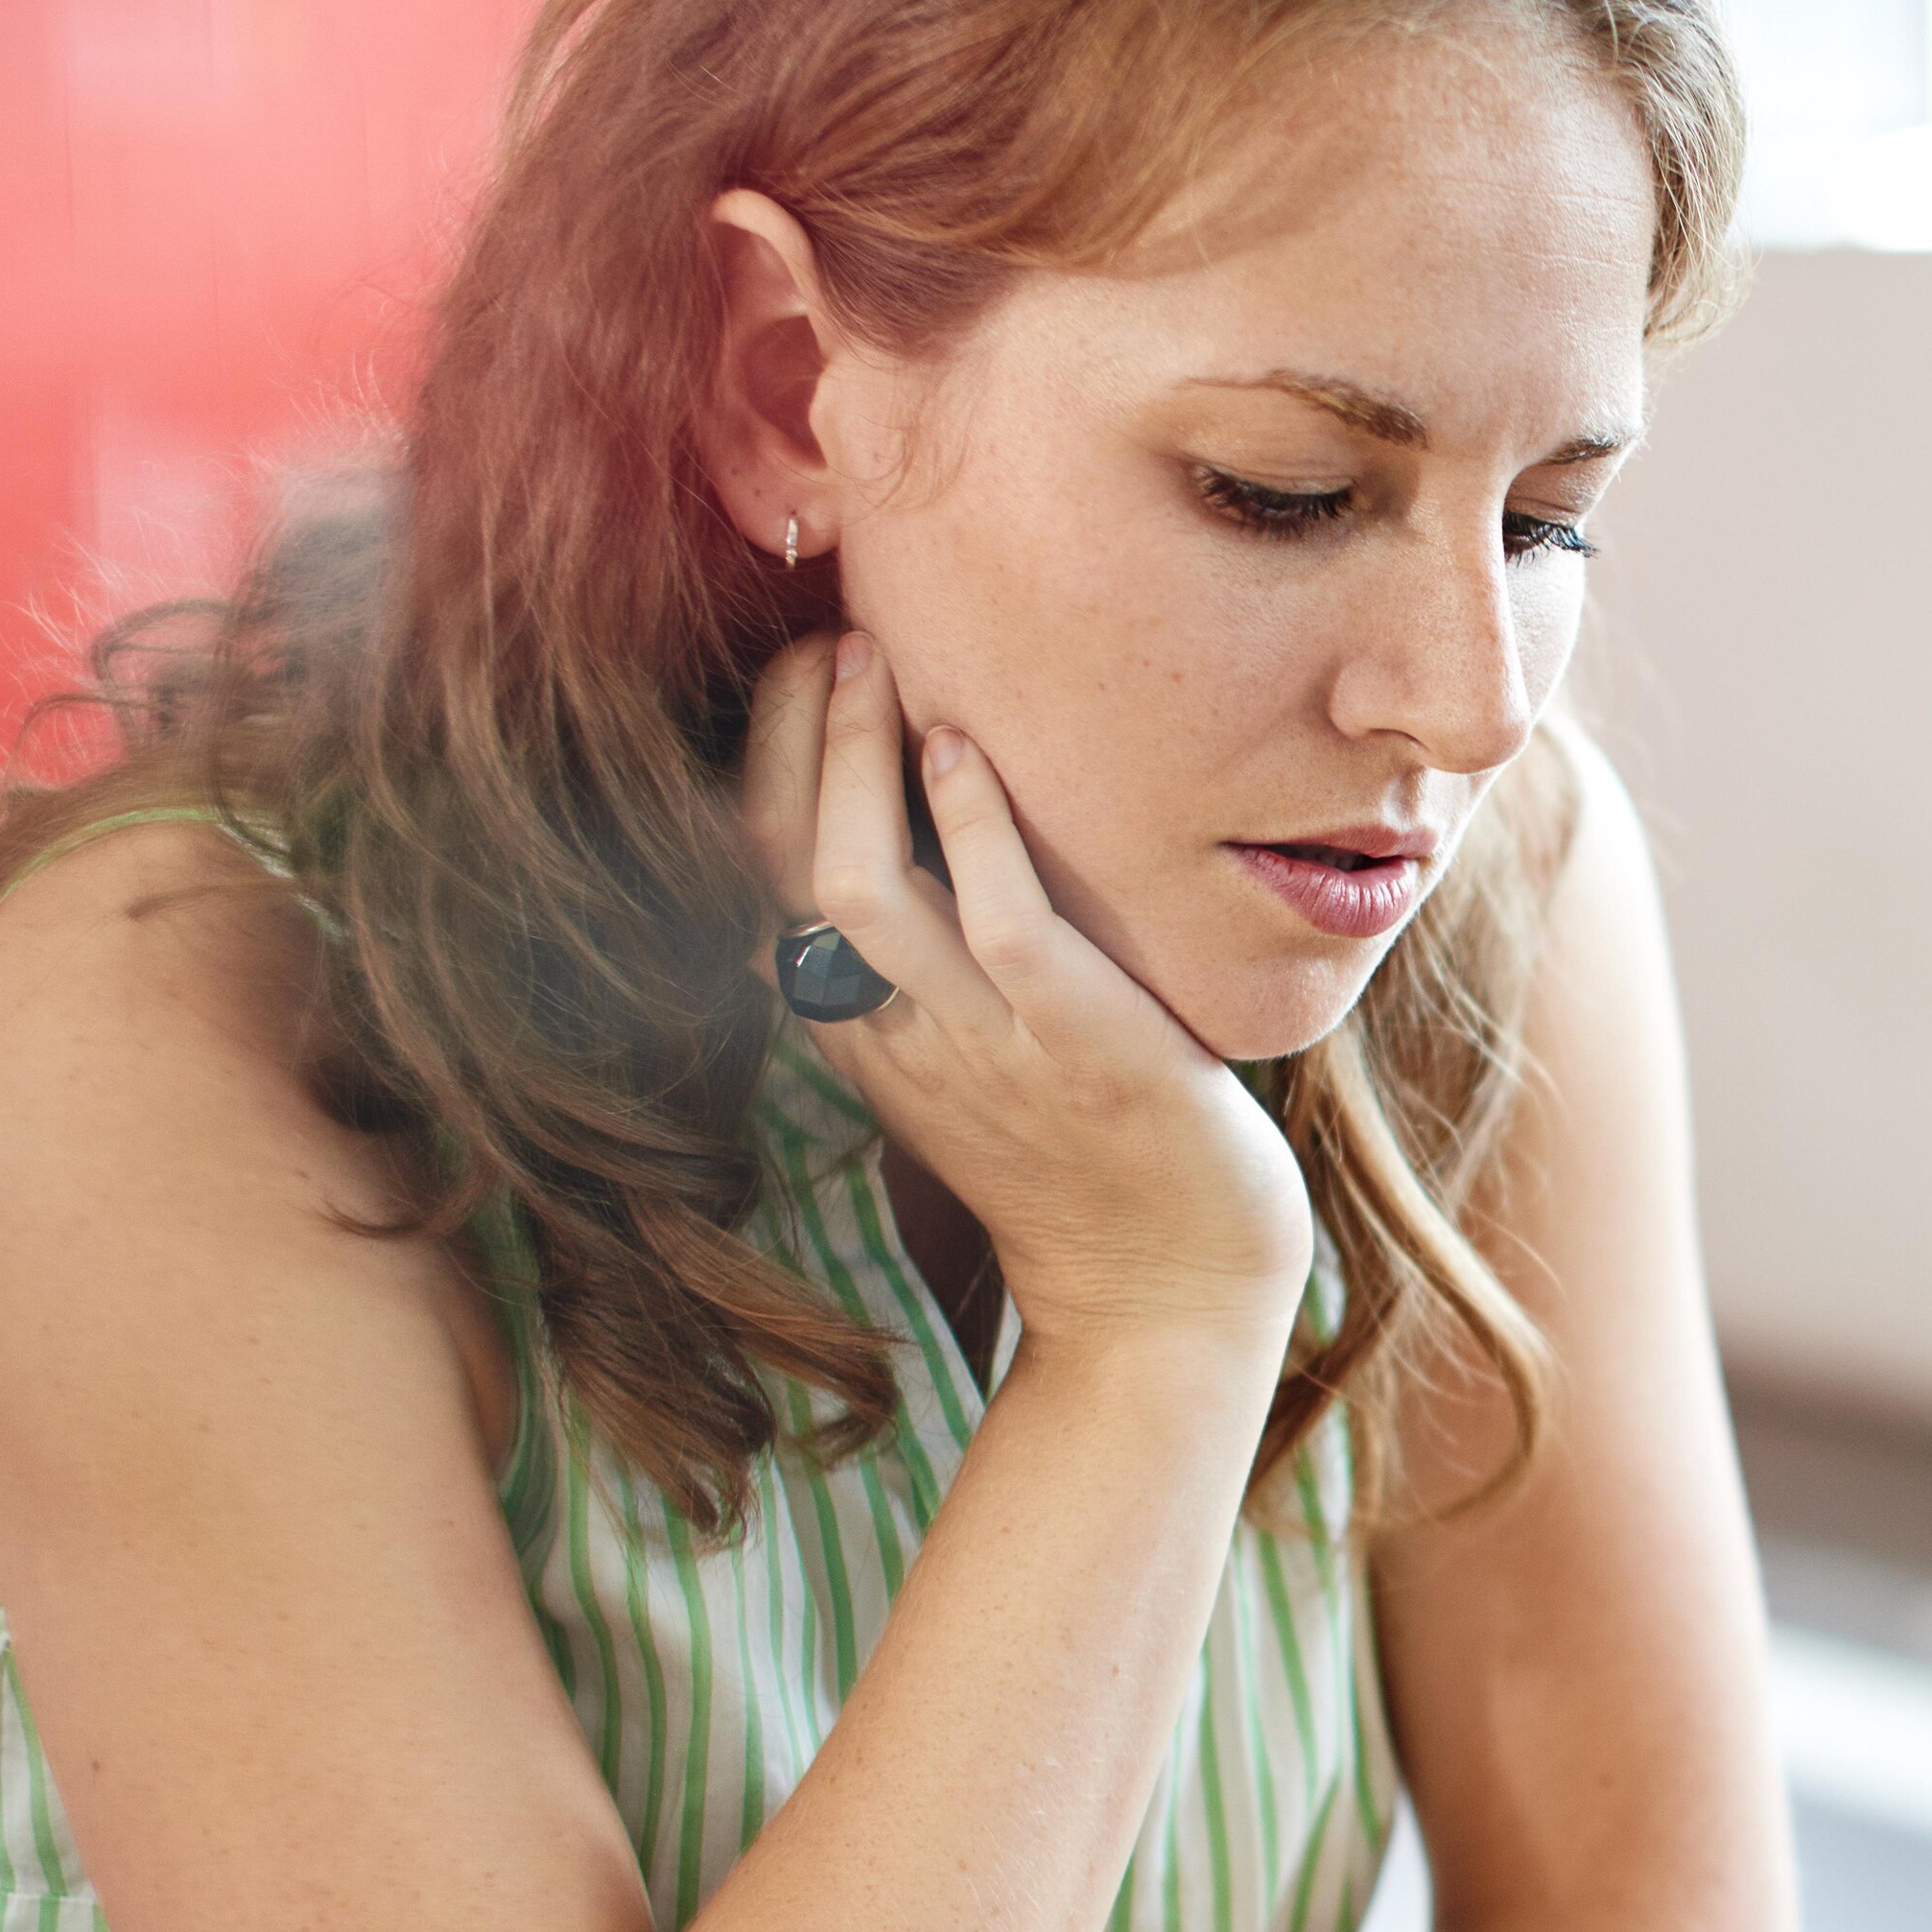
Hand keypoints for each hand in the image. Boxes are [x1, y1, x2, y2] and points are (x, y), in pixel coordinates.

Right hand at [740, 629, 1313, 1355]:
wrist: (1170, 1296)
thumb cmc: (1088, 1158)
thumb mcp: (972, 1062)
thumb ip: (923, 973)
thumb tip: (893, 846)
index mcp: (863, 1033)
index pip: (761, 878)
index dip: (766, 761)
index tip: (806, 668)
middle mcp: (898, 1034)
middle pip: (783, 866)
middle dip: (795, 736)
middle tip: (838, 634)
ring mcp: (983, 1042)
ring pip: (857, 886)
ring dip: (856, 758)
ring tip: (881, 659)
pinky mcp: (1078, 1045)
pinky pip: (998, 922)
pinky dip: (973, 825)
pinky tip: (969, 748)